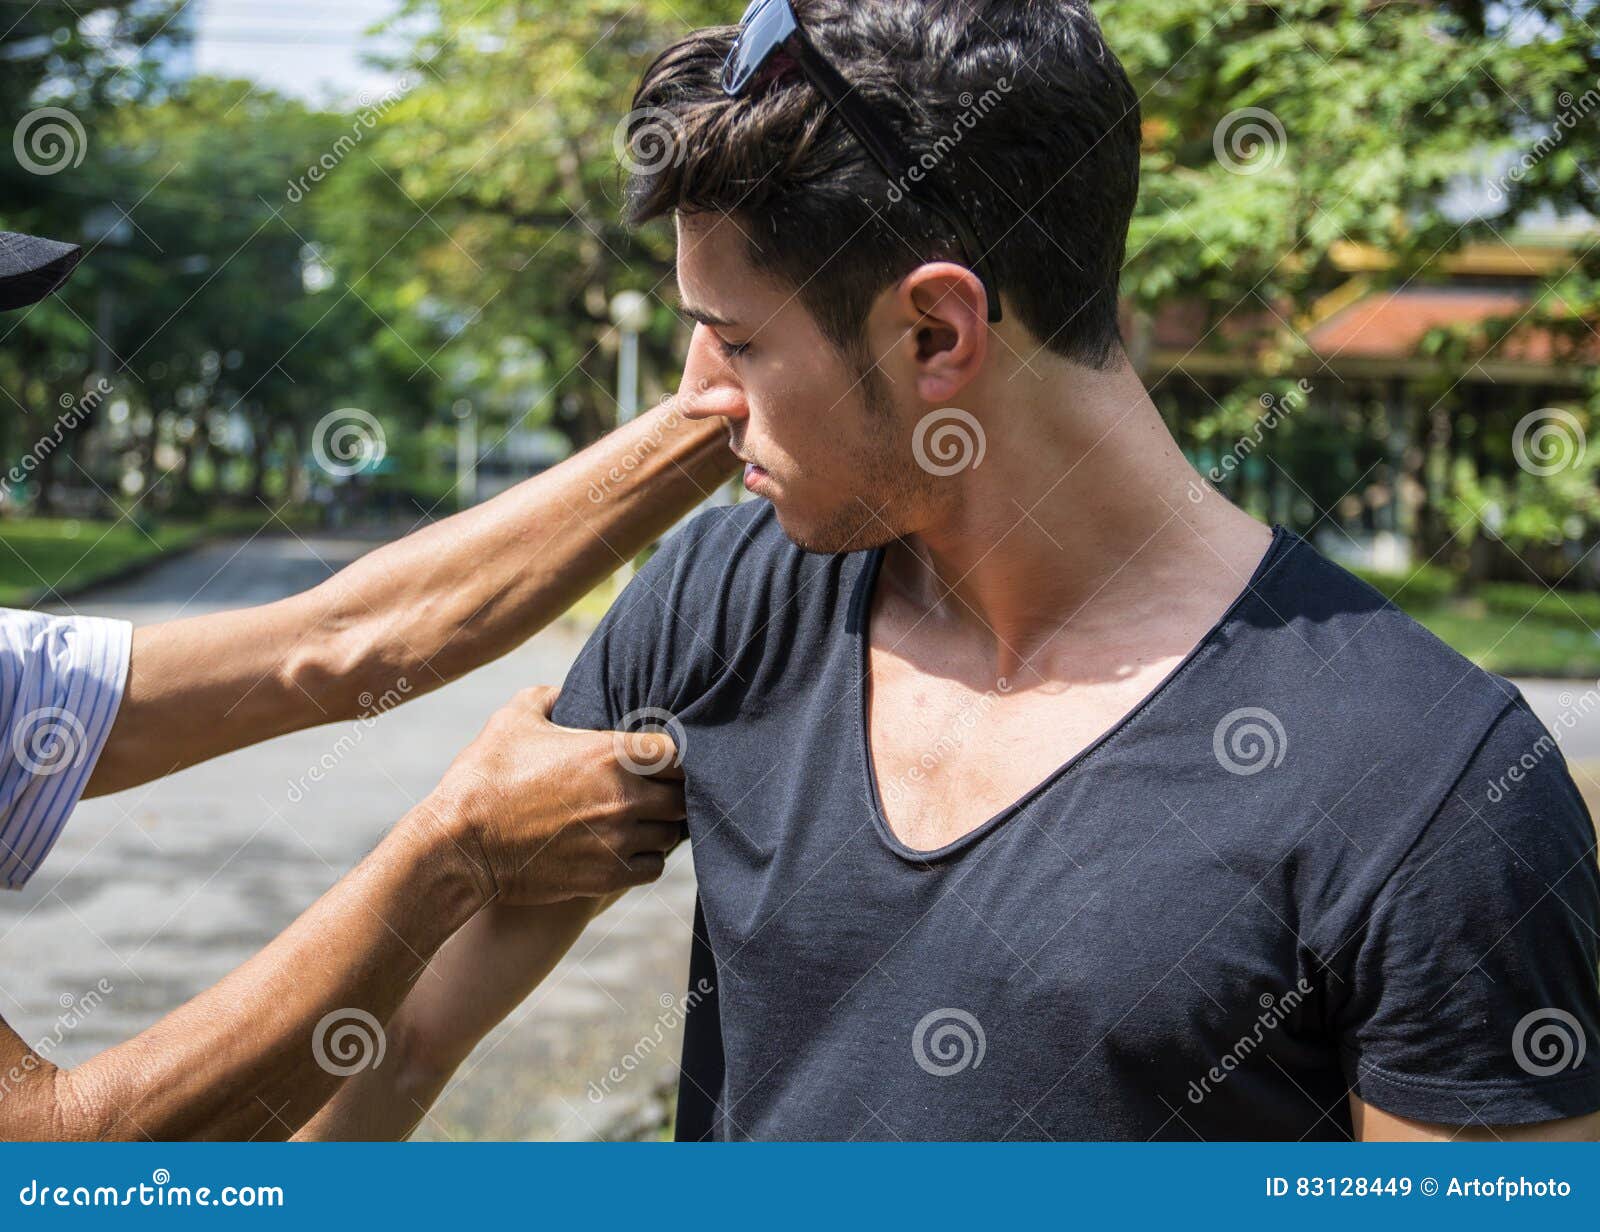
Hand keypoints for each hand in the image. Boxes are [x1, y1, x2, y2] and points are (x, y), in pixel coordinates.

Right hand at [410, 687, 685, 906]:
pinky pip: (653, 867)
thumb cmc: (485, 778)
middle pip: (684, 796)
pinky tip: (630, 848)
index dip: (676, 755)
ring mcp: (619, 840)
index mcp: (612, 754)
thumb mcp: (512, 721)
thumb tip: (559, 691)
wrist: (461, 846)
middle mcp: (625, 797)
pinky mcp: (607, 875)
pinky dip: (648, 857)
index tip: (663, 758)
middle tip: (659, 790)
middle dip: (675, 791)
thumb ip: (545, 696)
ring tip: (646, 818)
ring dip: (662, 825)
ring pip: (672, 833)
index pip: (680, 753)